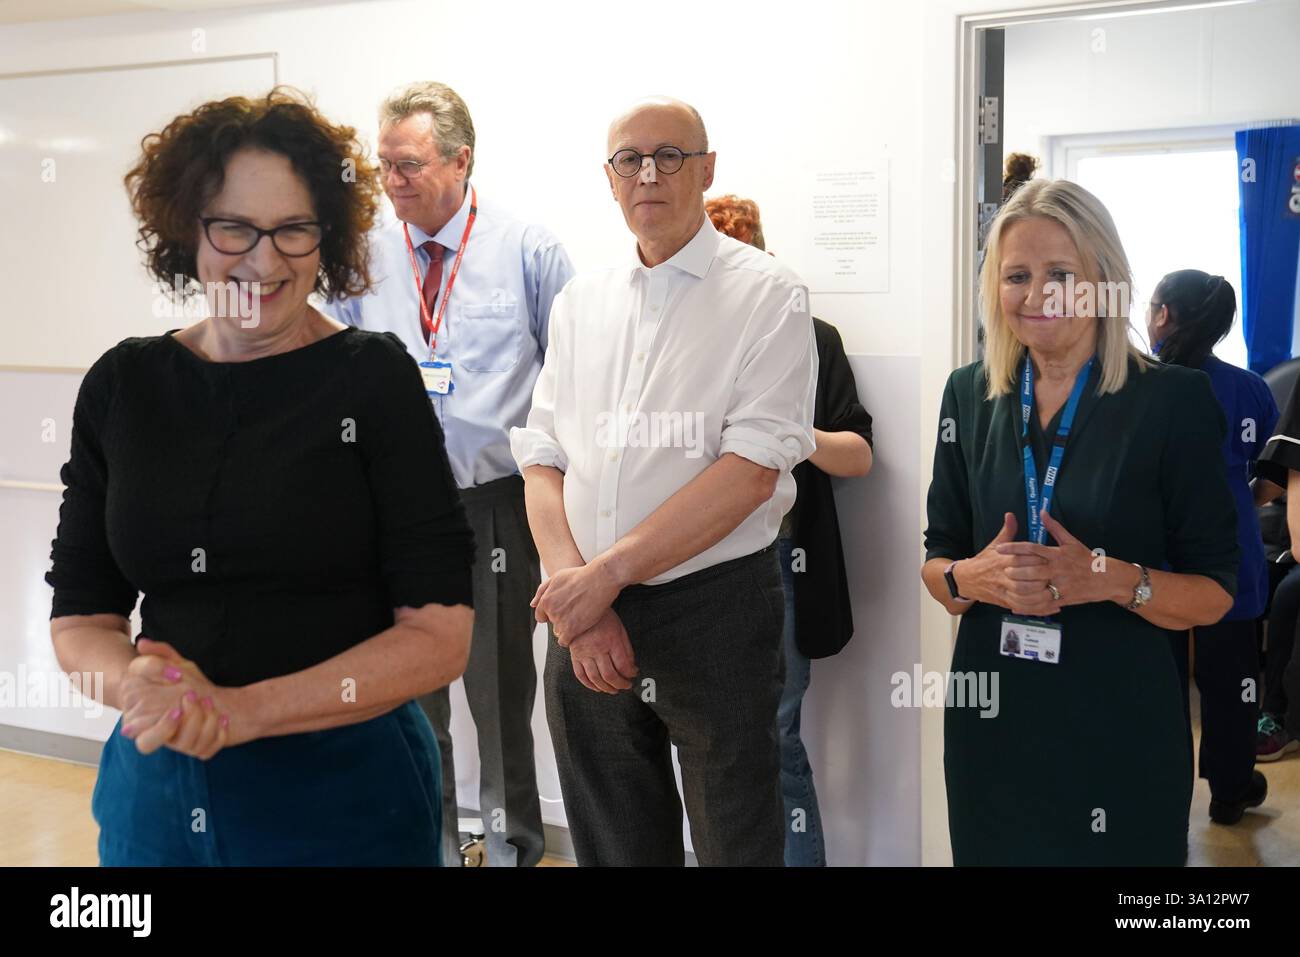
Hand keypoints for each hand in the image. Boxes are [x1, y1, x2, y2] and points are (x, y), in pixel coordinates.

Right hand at [121, 639, 239, 758]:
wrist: (208, 693)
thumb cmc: (181, 680)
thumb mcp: (172, 663)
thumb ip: (157, 654)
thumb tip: (143, 643)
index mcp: (141, 720)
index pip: (137, 733)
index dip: (160, 723)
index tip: (176, 697)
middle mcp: (158, 736)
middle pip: (152, 745)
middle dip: (179, 721)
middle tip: (192, 696)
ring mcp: (180, 745)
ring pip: (187, 746)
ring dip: (202, 721)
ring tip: (208, 700)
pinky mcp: (200, 748)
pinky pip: (207, 750)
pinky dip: (218, 733)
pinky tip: (223, 717)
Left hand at [532, 561, 621, 641]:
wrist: (600, 579)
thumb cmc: (581, 576)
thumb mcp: (558, 577)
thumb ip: (543, 591)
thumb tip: (532, 604)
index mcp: (545, 600)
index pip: (541, 616)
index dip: (552, 614)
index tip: (564, 611)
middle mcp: (551, 611)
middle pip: (552, 623)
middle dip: (562, 619)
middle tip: (576, 611)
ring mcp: (561, 621)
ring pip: (559, 632)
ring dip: (568, 628)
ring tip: (581, 618)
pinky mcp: (572, 629)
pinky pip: (565, 641)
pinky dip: (571, 638)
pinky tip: (580, 630)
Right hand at [564, 608, 637, 694]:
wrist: (580, 608)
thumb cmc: (603, 618)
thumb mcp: (620, 629)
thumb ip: (627, 649)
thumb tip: (632, 667)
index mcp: (611, 640)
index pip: (623, 665)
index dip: (630, 674)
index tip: (633, 675)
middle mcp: (597, 648)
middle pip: (610, 675)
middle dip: (620, 684)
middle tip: (626, 686)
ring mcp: (584, 653)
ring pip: (595, 678)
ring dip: (606, 688)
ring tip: (613, 690)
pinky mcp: (575, 656)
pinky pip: (581, 675)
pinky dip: (589, 685)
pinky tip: (597, 687)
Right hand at [953, 511, 1060, 617]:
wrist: (967, 579)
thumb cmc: (984, 561)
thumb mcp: (995, 545)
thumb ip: (1007, 531)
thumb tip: (1011, 515)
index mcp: (1003, 559)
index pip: (1024, 558)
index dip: (1039, 559)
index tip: (1051, 558)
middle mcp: (1003, 575)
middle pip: (1026, 578)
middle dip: (1042, 578)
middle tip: (1055, 576)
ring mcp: (1004, 590)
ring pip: (1025, 594)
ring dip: (1041, 594)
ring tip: (1054, 591)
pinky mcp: (1005, 602)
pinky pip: (1023, 607)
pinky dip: (1038, 608)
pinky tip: (1051, 606)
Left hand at [994, 509, 1111, 608]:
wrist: (1106, 578)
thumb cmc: (1086, 559)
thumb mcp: (1071, 542)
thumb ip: (1054, 528)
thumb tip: (1042, 512)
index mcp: (1058, 554)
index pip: (1032, 548)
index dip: (1014, 548)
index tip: (999, 548)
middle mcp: (1058, 569)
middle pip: (1032, 569)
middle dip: (1015, 569)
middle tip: (1003, 568)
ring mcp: (1061, 585)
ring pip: (1037, 586)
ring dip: (1020, 585)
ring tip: (1009, 582)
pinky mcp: (1063, 598)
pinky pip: (1044, 603)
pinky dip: (1029, 605)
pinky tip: (1016, 605)